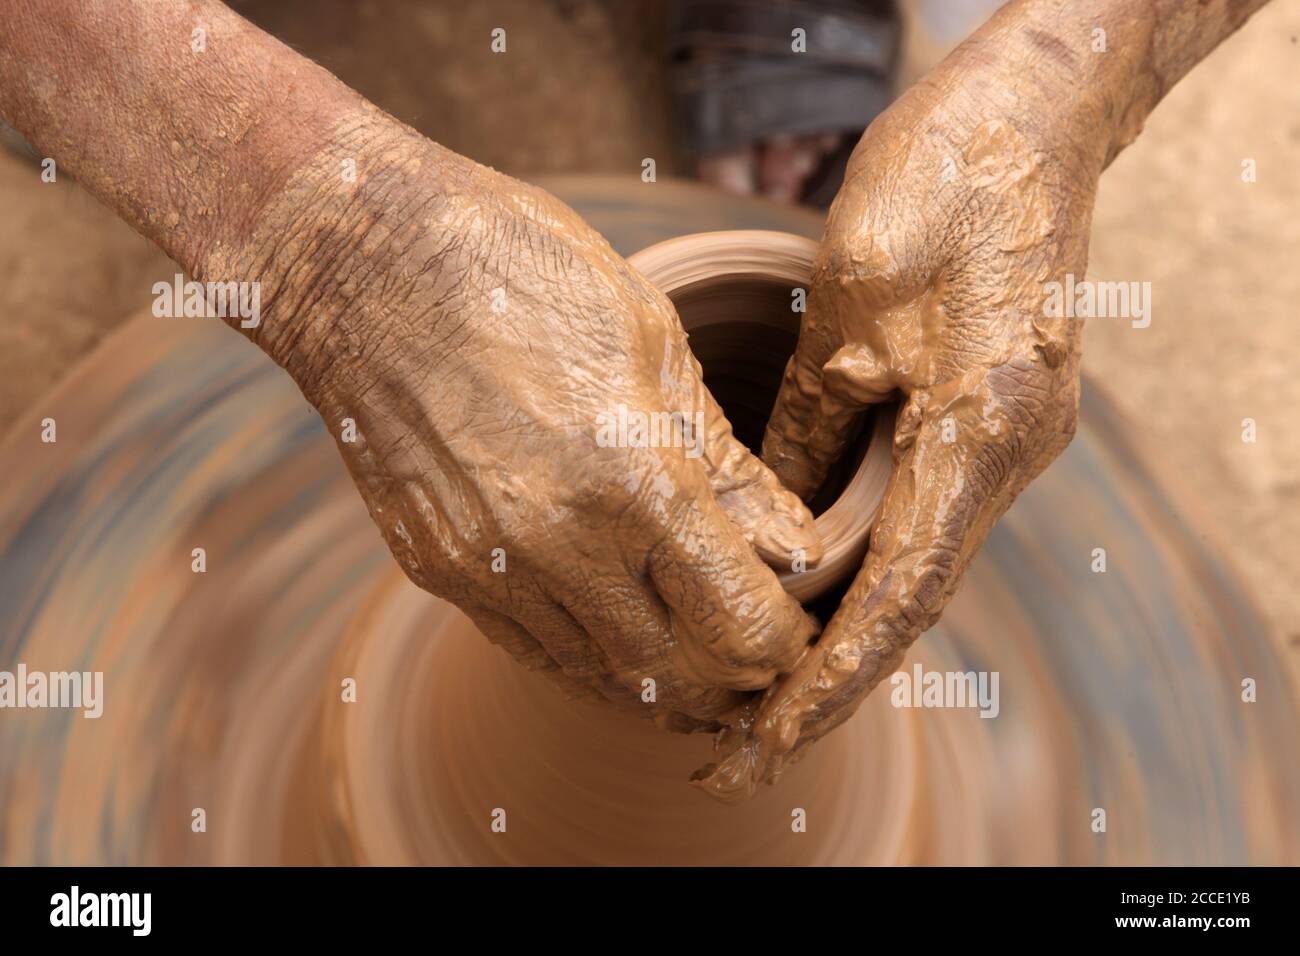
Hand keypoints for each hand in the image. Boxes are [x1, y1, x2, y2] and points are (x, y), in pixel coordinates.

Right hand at [209, 118, 822, 726]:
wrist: (363, 263)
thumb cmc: (524, 275)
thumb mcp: (655, 345)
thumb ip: (726, 466)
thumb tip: (793, 548)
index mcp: (634, 480)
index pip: (739, 622)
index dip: (782, 645)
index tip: (795, 632)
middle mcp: (559, 546)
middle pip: (672, 678)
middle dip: (729, 684)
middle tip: (755, 661)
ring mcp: (487, 568)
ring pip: (596, 676)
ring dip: (657, 683)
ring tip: (694, 659)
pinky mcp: (437, 570)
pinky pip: (529, 646)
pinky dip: (586, 655)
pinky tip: (613, 631)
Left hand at [696, 52, 1093, 797]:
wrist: (1027, 110)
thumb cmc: (945, 181)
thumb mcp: (851, 303)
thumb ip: (813, 419)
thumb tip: (767, 518)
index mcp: (982, 434)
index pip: (901, 594)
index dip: (832, 678)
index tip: (767, 739)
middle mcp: (1008, 454)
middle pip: (911, 597)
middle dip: (827, 681)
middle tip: (739, 748)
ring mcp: (1005, 436)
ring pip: (917, 561)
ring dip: (844, 631)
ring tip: (762, 698)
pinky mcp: (986, 410)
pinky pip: (922, 511)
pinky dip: (866, 567)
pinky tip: (812, 597)